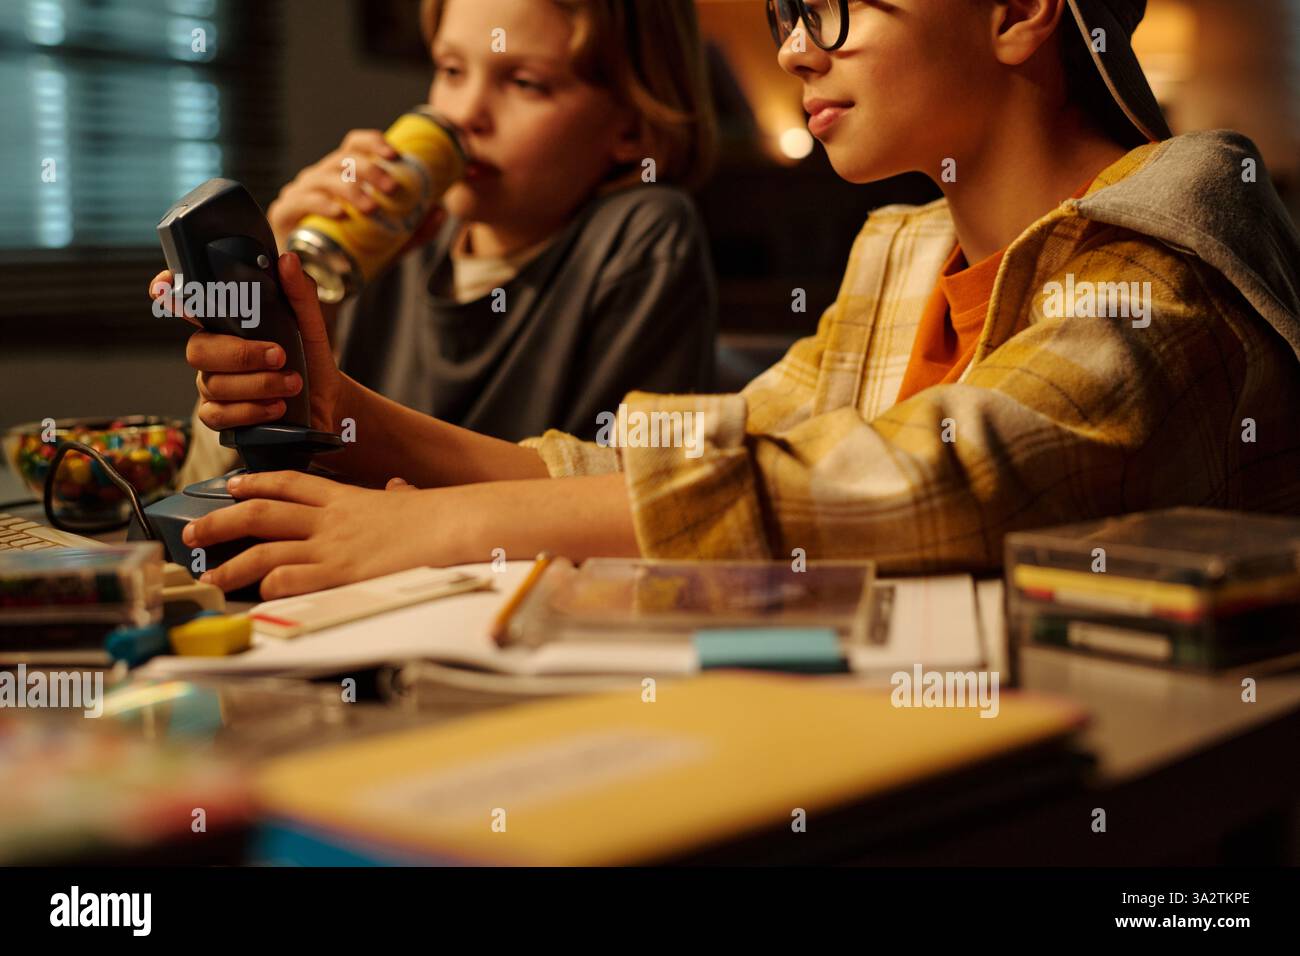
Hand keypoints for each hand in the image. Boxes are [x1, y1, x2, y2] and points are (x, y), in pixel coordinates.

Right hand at [149, 253, 344, 433]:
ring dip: (258, 384)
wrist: (327, 401)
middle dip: (241, 354)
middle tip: (279, 356)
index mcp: (229, 322)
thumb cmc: (311, 358)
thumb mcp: (311, 324)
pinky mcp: (221, 414)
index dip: (170, 292)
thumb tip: (287, 260)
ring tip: (292, 383)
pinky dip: (249, 411)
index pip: (189, 302)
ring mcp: (214, 384)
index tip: (166, 287)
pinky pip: (215, 414)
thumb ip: (300, 294)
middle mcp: (215, 351)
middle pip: (197, 350)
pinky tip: (276, 407)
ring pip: (213, 384)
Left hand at [182, 471, 459, 597]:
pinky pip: (290, 579)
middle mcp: (329, 521)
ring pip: (263, 550)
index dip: (255, 483)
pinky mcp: (338, 577)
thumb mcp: (411, 498)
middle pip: (260, 513)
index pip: (289, 484)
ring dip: (231, 564)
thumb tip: (399, 487)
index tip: (231, 486)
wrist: (452, 527)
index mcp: (345, 498)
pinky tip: (256, 594)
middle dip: (220, 521)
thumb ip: (397, 495)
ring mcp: (330, 548)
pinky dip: (268, 586)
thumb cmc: (439, 516)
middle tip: (194, 532)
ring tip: (209, 575)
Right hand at [266, 128, 445, 252]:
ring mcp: (299, 193)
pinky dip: (320, 204)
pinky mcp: (282, 214)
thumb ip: (414, 231)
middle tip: (392, 189)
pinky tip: (339, 212)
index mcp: (341, 175)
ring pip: (322, 178)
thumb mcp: (390, 245)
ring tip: (371, 207)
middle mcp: (319, 178)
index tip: (396, 155)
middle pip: (341, 159)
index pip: (355, 145)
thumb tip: (441, 212)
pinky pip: (300, 202)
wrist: (320, 291)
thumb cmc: (352, 258)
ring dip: (350, 189)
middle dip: (369, 170)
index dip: (373, 143)